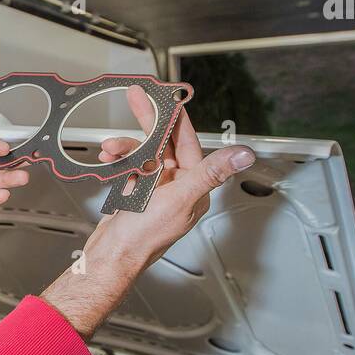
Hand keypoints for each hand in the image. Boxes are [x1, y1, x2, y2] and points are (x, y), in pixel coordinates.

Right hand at [42, 87, 254, 337]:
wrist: (112, 256)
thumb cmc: (143, 236)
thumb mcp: (179, 198)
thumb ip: (210, 172)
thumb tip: (244, 156)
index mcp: (192, 185)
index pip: (187, 143)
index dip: (176, 119)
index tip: (168, 98)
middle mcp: (177, 185)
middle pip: (163, 143)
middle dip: (148, 122)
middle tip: (136, 99)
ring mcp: (155, 188)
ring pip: (143, 153)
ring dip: (126, 148)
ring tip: (111, 149)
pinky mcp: (136, 191)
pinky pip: (130, 165)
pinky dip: (119, 160)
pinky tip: (110, 159)